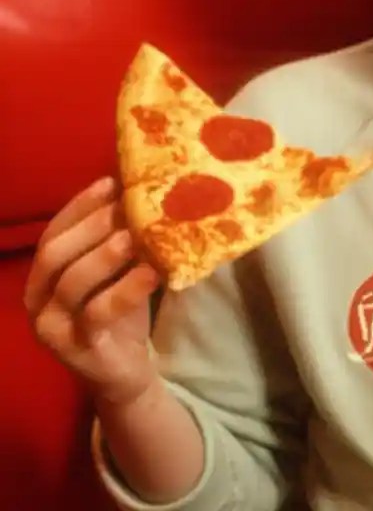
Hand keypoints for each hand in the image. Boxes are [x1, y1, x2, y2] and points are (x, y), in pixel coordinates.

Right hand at [24, 177, 161, 407]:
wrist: (125, 373)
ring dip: (105, 255)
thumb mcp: (117, 274)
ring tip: (136, 236)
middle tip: (126, 207)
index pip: (53, 233)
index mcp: (42, 278)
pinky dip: (126, 290)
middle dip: (90, 226)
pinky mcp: (78, 349)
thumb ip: (119, 241)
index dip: (79, 206)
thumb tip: (144, 194)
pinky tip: (152, 273)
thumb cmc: (119, 315)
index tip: (111, 182)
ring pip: (72, 283)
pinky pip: (98, 314)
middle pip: (55, 254)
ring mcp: (52, 327)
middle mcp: (37, 300)